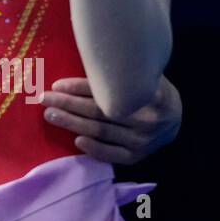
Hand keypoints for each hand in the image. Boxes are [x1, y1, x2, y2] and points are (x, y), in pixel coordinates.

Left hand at [42, 75, 180, 164]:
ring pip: (101, 131)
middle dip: (68, 104)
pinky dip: (94, 149)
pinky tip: (76, 140)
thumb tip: (85, 64)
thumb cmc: (149, 89)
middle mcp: (147, 120)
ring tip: (50, 114)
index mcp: (150, 95)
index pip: (108, 92)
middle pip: (100, 111)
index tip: (57, 85)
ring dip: (72, 123)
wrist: (174, 119)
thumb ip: (120, 75)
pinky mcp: (137, 156)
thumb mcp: (142, 75)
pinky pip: (112, 155)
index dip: (80, 88)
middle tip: (45, 98)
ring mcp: (143, 141)